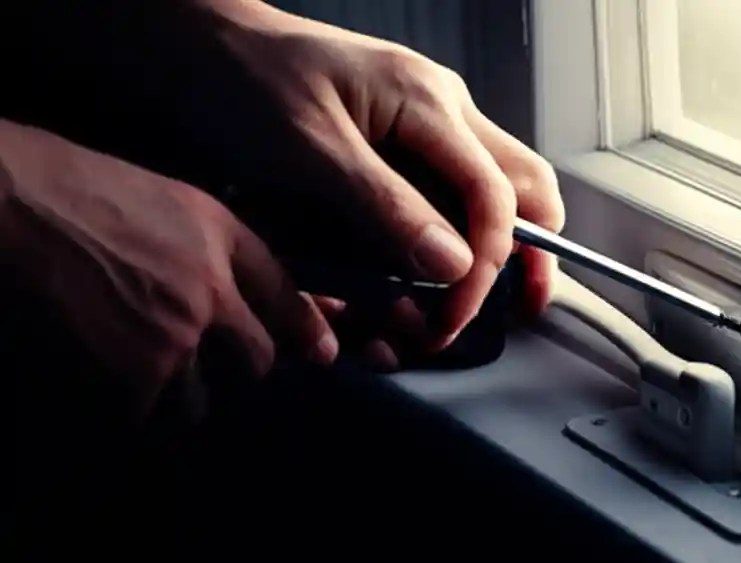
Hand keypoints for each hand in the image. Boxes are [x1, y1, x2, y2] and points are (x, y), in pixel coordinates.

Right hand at [0, 120, 336, 419]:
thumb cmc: (63, 188)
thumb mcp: (158, 198)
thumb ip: (211, 243)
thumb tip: (257, 291)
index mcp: (218, 238)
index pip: (285, 295)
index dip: (305, 328)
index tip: (320, 352)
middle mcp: (210, 294)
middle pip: (255, 362)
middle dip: (232, 370)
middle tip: (191, 362)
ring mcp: (173, 343)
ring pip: (198, 399)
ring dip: (173, 396)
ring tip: (130, 370)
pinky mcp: (130, 383)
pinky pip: (143, 417)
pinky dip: (120, 410)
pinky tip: (92, 381)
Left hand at [4, 0, 564, 370]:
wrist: (192, 46)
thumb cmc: (241, 81)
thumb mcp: (309, 150)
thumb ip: (387, 206)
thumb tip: (457, 266)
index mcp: (429, 104)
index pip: (496, 197)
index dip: (488, 267)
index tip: (450, 318)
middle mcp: (441, 112)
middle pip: (523, 187)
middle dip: (529, 254)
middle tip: (516, 312)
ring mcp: (423, 126)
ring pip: (493, 194)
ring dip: (488, 253)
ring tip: (459, 305)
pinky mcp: (397, 145)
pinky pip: (446, 195)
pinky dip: (444, 241)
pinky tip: (418, 276)